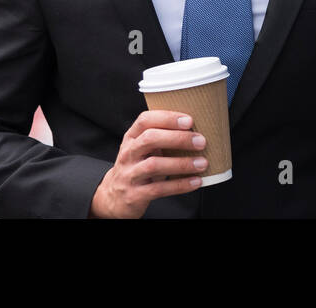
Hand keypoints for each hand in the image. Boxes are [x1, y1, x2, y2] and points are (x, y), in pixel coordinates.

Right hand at [88, 110, 208, 217]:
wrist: (114, 197)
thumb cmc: (136, 167)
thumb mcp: (142, 149)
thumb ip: (161, 137)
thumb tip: (195, 131)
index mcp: (131, 138)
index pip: (145, 120)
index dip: (167, 118)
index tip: (189, 120)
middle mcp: (128, 154)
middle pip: (150, 139)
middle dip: (178, 138)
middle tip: (200, 141)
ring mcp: (129, 174)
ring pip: (154, 165)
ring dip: (182, 163)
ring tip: (202, 163)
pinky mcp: (134, 195)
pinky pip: (158, 189)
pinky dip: (179, 185)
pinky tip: (195, 181)